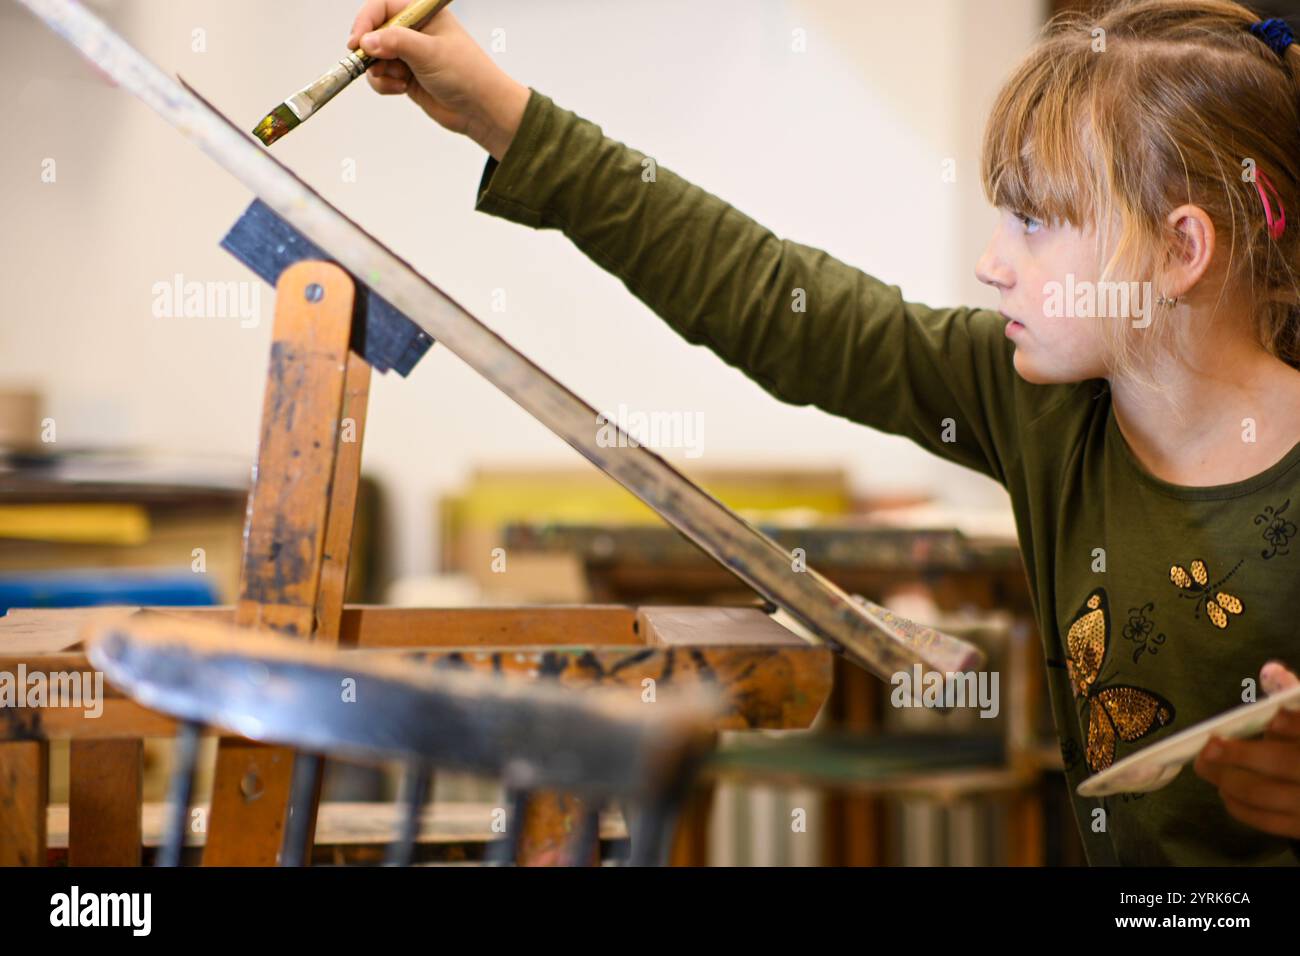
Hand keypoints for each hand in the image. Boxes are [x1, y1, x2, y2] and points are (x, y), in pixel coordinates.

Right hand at [347, 1, 529, 159]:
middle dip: (371, 50)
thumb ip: (396, 43)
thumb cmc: (467, 74)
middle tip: (373, 64)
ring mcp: (410, 55)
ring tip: (398, 79)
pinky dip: (385, 84)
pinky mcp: (407, 77)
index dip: (366, 21)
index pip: (383, 7)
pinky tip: (402, 88)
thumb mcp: (430, 52)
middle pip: (374, 32)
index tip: (358, 42)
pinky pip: (381, 77)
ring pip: (375, 57)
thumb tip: (367, 41)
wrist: (481, 109)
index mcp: (423, 14)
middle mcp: (414, 32)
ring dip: (379, 70)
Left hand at [1193, 661, 1299, 838]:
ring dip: (1229, 779)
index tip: (1273, 718)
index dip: (1294, 724)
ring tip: (1205, 764)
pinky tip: (1223, 791)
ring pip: (1267, 794)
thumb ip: (1291, 693)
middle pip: (1284, 763)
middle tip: (1210, 746)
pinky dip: (1240, 806)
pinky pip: (1268, 822)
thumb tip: (1270, 671)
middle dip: (1242, 755)